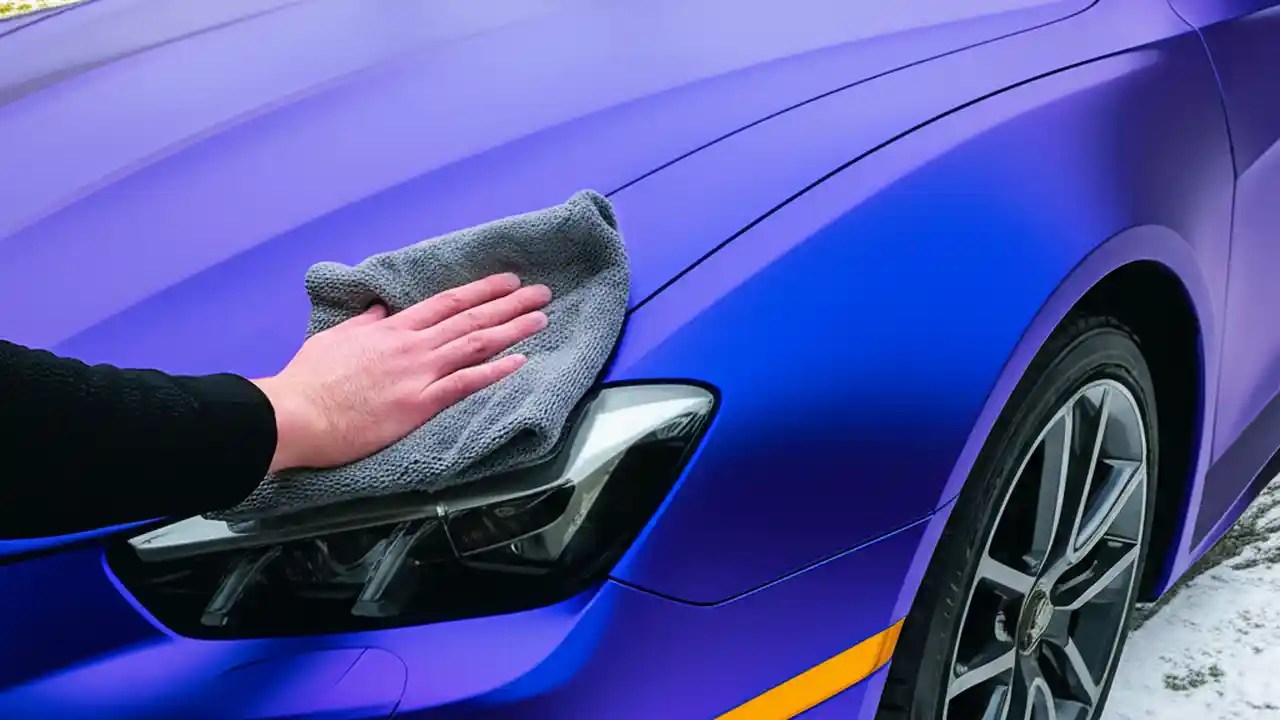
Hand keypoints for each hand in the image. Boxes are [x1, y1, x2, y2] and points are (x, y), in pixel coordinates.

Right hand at [252, 273, 550, 472]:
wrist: (296, 414)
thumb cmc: (309, 380)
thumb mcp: (336, 338)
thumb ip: (364, 323)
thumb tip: (380, 310)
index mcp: (392, 328)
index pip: (447, 301)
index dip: (482, 290)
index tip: (508, 281)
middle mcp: (412, 345)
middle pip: (471, 318)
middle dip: (510, 304)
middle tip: (542, 292)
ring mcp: (418, 373)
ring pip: (475, 344)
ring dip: (512, 329)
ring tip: (541, 319)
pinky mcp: (419, 403)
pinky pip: (465, 383)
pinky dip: (495, 370)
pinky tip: (520, 361)